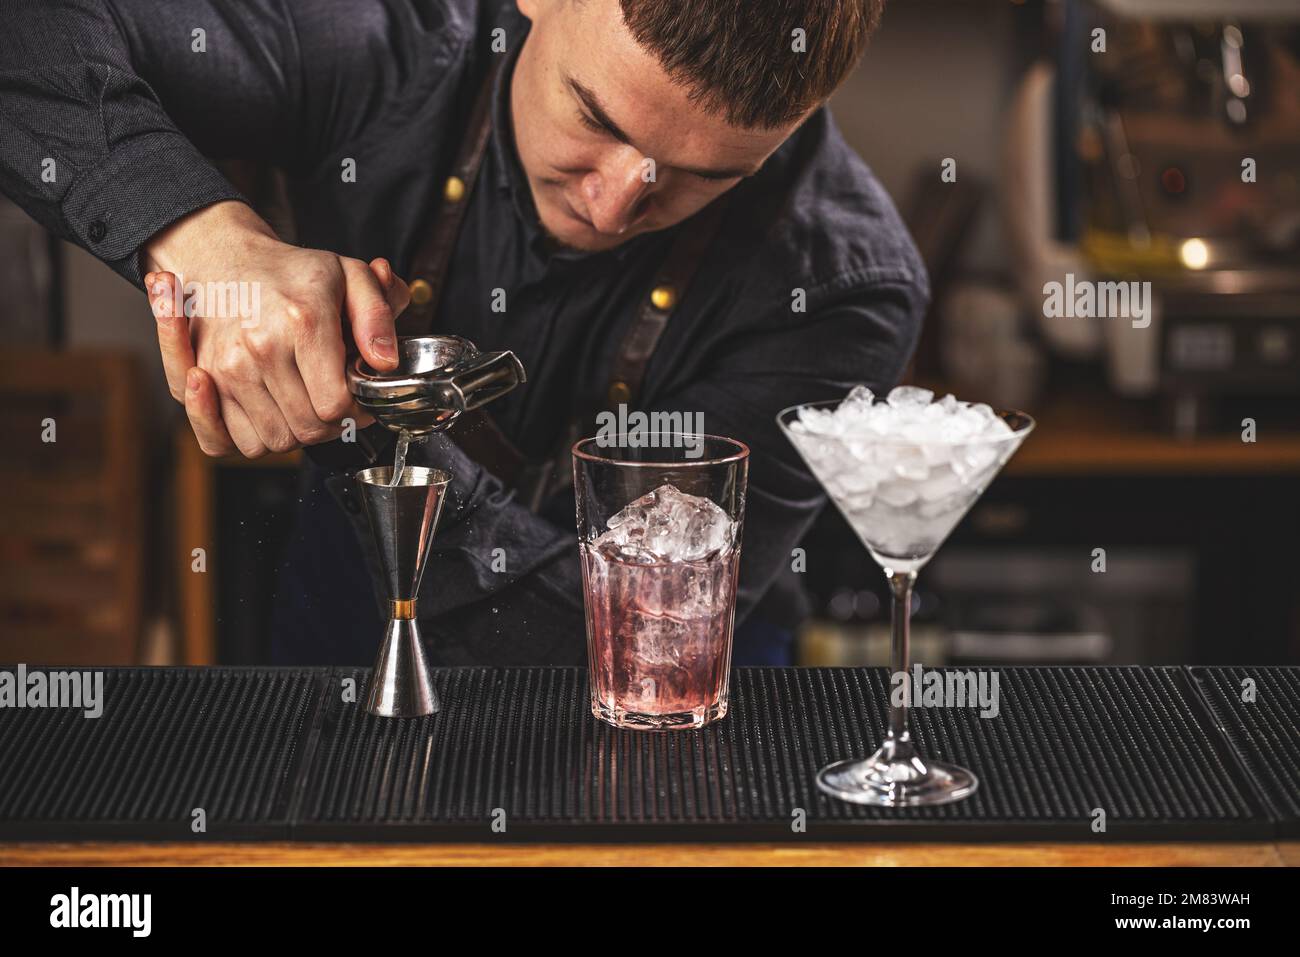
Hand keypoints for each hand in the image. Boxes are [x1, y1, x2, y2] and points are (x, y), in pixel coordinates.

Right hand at [143, 201, 410, 456]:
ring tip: (301, 400)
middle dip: (329, 424)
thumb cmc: (292, 274)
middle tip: (332, 399)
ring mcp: (226, 367)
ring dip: (293, 431)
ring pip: (275, 441)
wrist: (224, 258)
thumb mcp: (349, 276)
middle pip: (308, 429)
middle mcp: (260, 348)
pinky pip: (227, 442)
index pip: (336, 406)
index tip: (358, 396)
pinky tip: (268, 412)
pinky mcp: (202, 381)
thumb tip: (385, 362)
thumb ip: (377, 316)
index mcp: (303, 321)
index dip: (356, 410)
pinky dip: (253, 437)